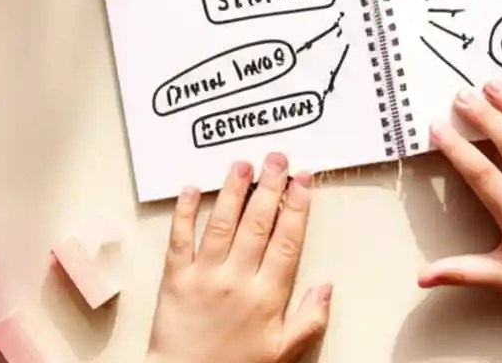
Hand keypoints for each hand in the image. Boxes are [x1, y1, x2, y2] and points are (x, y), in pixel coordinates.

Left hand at [148, 153, 331, 362]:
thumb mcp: (282, 353)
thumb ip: (309, 319)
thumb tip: (326, 287)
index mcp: (266, 296)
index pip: (286, 241)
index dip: (297, 207)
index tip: (303, 182)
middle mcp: (236, 280)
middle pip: (257, 223)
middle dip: (270, 187)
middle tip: (277, 159)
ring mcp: (204, 276)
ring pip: (221, 223)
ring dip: (232, 190)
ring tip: (242, 164)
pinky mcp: (175, 279)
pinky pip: (179, 239)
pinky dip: (183, 212)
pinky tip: (190, 189)